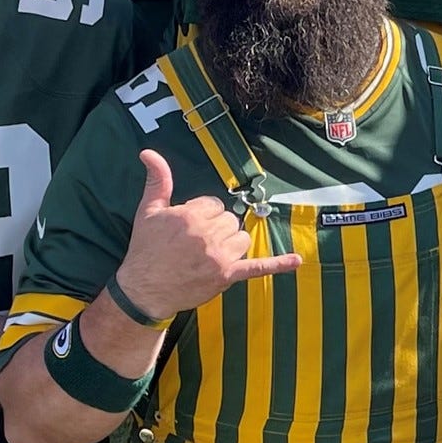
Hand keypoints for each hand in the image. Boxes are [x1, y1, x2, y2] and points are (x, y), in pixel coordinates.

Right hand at [115, 148, 300, 317]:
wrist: (144, 290)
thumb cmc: (145, 250)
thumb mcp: (148, 211)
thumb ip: (157, 180)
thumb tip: (148, 153)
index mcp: (192, 215)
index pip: (214, 205)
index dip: (201, 215)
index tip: (187, 229)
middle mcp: (209, 234)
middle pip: (230, 221)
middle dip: (216, 229)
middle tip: (194, 244)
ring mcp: (220, 256)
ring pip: (241, 239)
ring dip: (231, 244)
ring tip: (209, 254)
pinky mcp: (227, 276)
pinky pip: (258, 268)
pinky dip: (279, 264)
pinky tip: (297, 260)